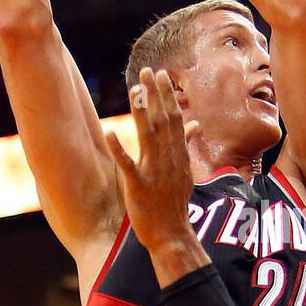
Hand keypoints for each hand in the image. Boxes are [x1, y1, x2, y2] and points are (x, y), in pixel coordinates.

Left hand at [107, 67, 200, 256]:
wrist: (172, 234)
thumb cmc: (174, 204)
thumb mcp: (185, 172)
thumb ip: (187, 146)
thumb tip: (196, 125)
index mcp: (178, 155)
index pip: (175, 119)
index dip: (168, 96)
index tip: (161, 75)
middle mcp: (169, 160)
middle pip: (164, 121)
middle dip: (156, 95)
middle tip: (148, 71)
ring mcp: (155, 173)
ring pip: (149, 137)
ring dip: (142, 113)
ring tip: (135, 91)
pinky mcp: (140, 187)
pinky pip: (128, 166)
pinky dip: (120, 149)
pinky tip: (110, 132)